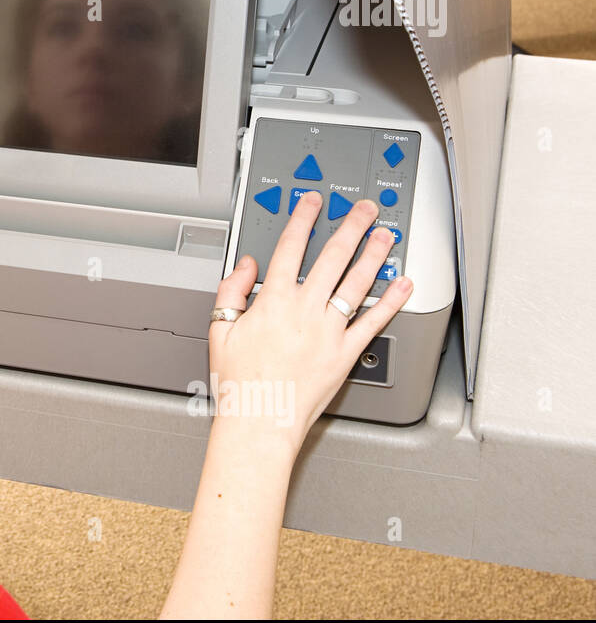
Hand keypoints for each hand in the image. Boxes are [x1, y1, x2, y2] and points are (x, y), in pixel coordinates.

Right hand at [208, 191, 412, 447]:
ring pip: (357, 283)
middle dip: (351, 227)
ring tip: (387, 236)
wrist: (260, 421)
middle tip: (365, 209)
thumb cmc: (239, 383)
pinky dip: (391, 302)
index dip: (303, 219)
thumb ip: (232, 291)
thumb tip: (247, 266)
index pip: (290, 248)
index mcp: (274, 302)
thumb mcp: (220, 330)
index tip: (314, 201)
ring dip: (374, 255)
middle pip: (333, 257)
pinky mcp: (346, 354)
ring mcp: (330, 332)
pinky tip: (402, 285)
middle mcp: (305, 311)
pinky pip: (373, 322)